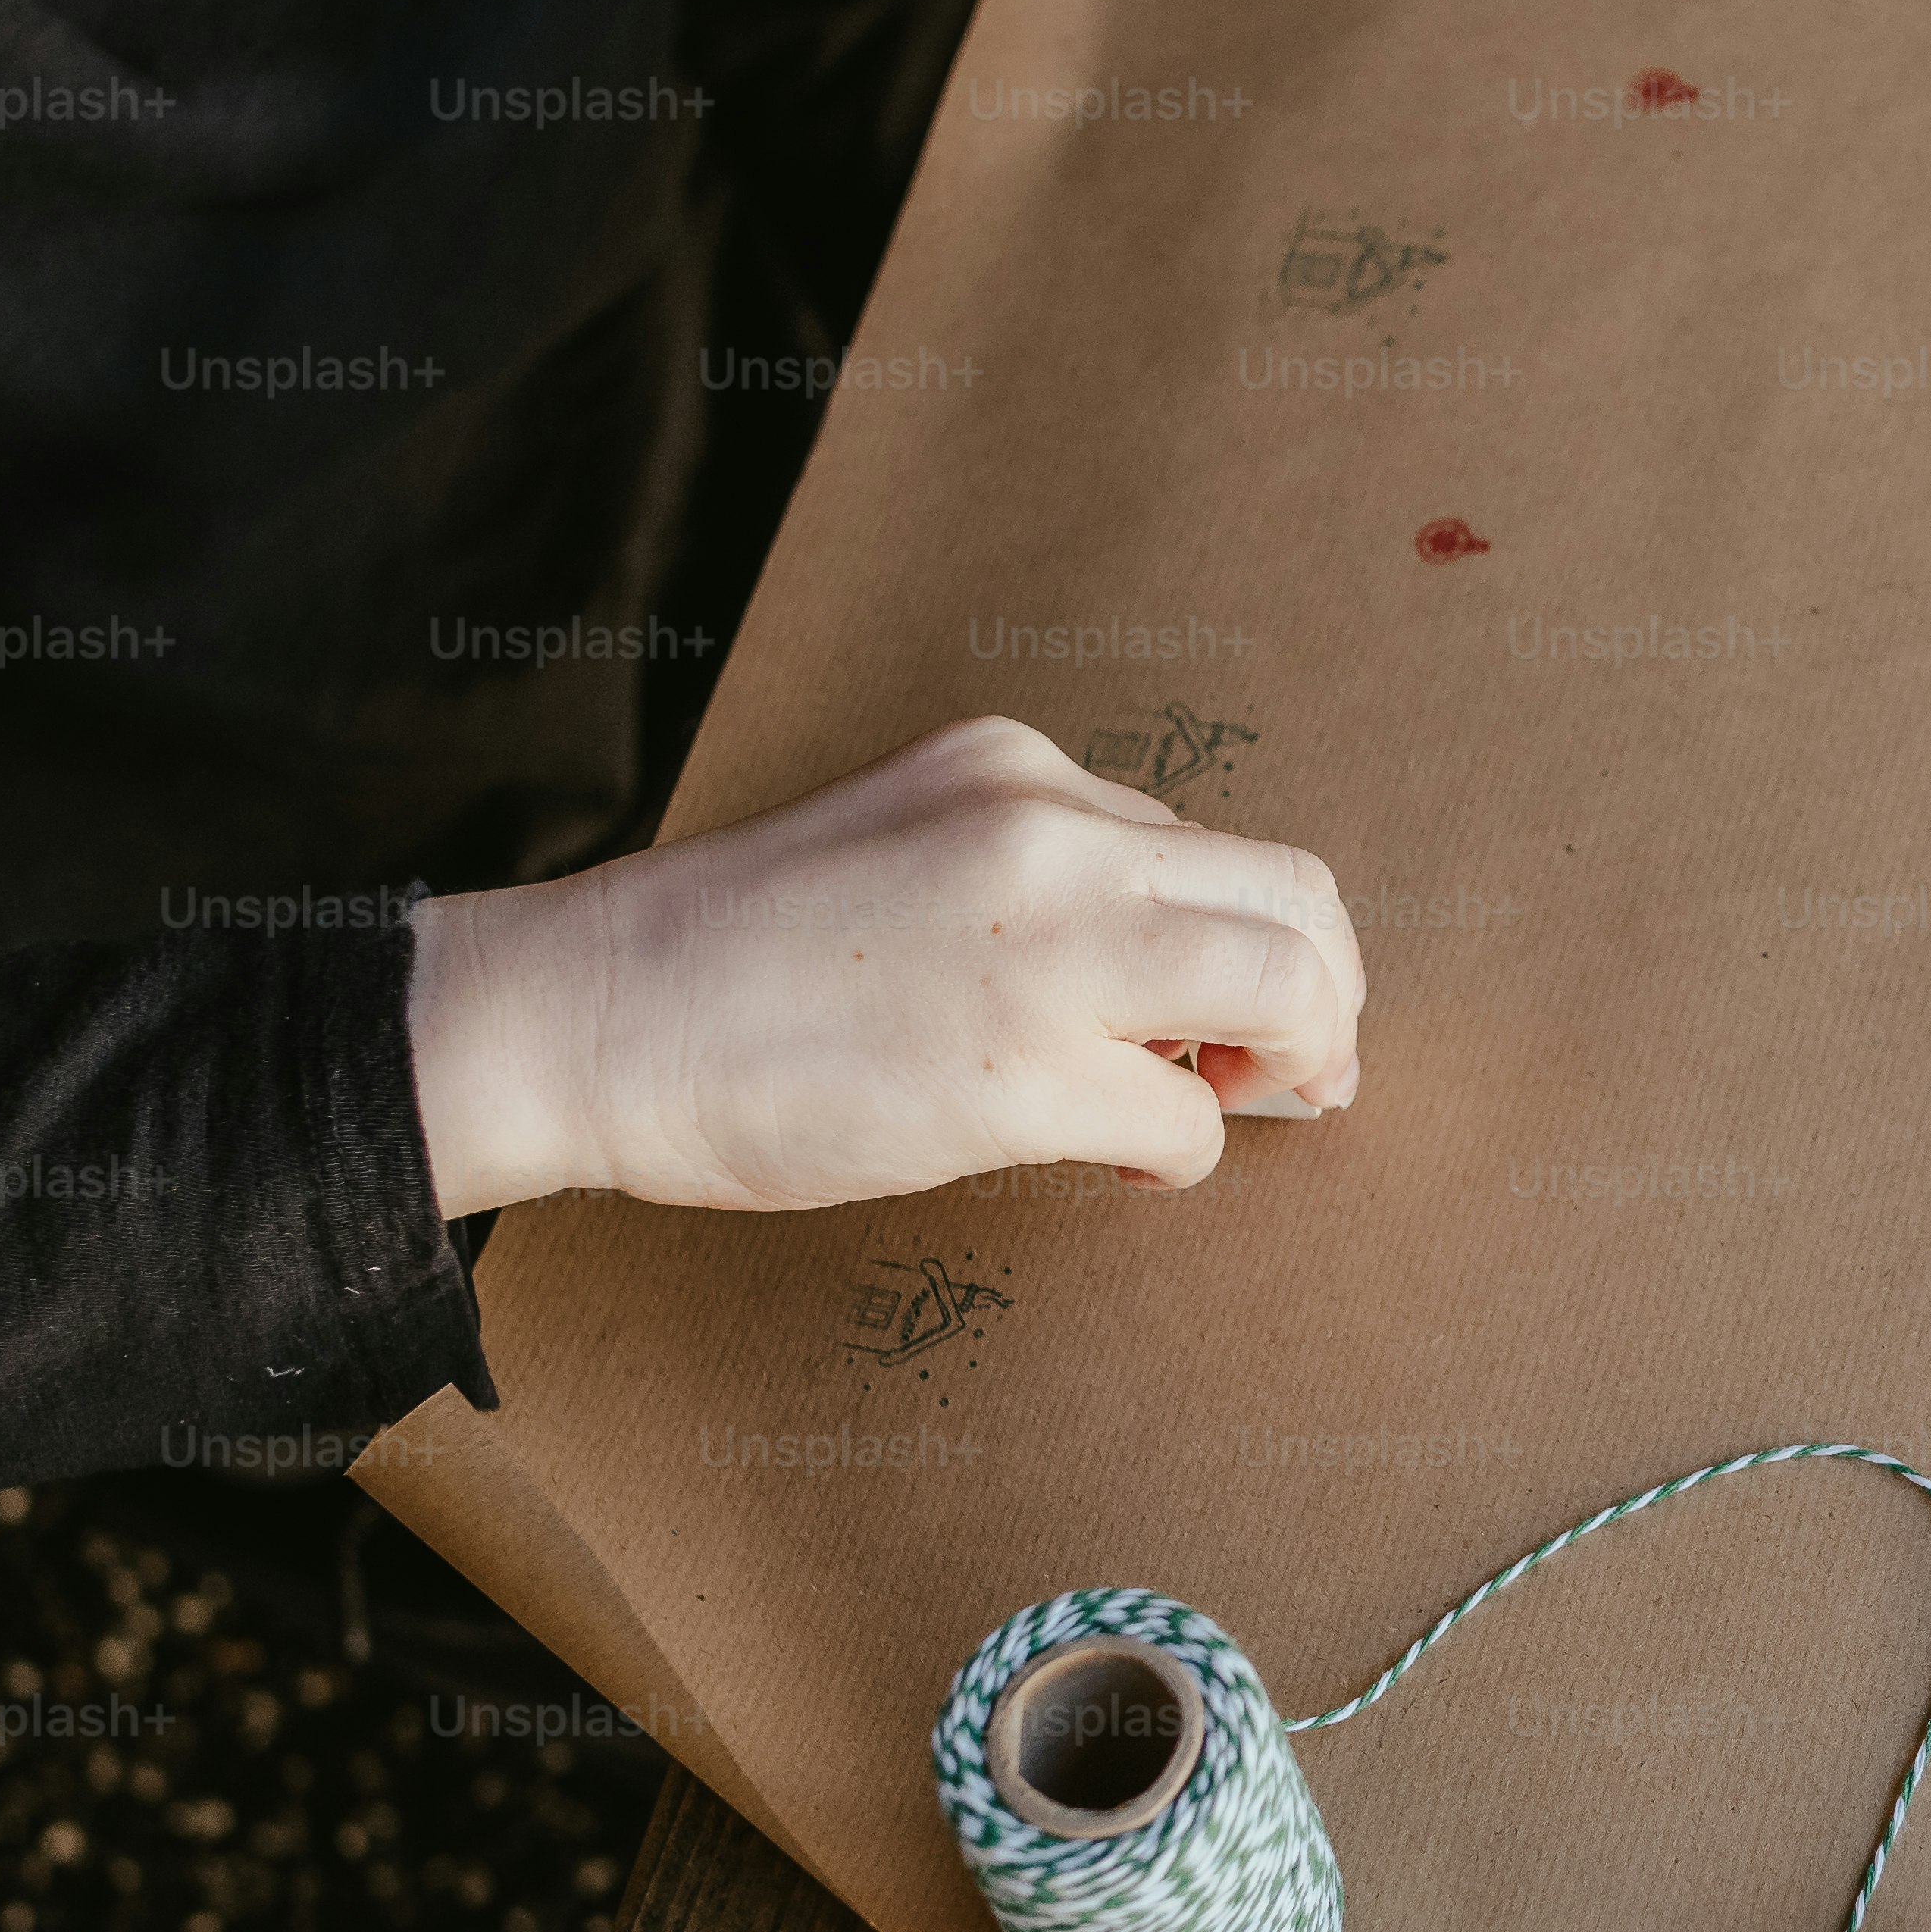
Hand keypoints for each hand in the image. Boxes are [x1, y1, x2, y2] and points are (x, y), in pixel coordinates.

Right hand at [404, 716, 1364, 1214]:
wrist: (600, 1013)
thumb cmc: (735, 961)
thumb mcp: (907, 847)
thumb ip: (1036, 882)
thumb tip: (1175, 986)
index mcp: (1018, 767)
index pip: (1206, 844)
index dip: (1255, 937)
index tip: (1247, 1012)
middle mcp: (1051, 830)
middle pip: (1296, 897)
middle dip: (1330, 995)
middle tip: (1308, 1070)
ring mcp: (1046, 945)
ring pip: (1286, 985)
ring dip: (1300, 1057)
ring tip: (1251, 1106)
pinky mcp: (1023, 1070)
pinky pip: (1189, 1117)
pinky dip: (1183, 1152)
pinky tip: (1123, 1164)